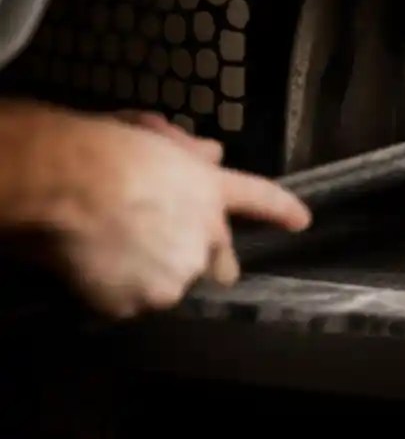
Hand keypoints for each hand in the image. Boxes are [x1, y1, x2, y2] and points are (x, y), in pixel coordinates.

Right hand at [0, 102, 310, 318]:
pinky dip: (113, 292)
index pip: (259, 198)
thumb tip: (214, 153)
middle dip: (202, 262)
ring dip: (149, 277)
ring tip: (110, 248)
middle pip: (220, 267)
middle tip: (161, 248)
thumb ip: (188, 151)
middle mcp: (207, 239)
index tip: (301, 220)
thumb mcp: (154, 136)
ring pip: (168, 286)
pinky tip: (93, 266)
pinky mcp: (142, 302)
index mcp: (211, 192)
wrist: (70, 183)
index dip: (282, 210)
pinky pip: (128, 302)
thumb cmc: (108, 150)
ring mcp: (178, 275)